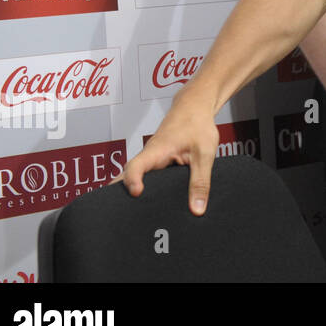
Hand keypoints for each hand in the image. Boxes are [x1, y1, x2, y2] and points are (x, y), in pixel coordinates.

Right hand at [115, 93, 219, 215]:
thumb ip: (201, 182)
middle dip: (120, 194)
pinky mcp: (156, 163)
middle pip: (126, 176)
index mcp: (156, 151)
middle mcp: (148, 156)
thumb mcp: (204, 155)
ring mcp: (150, 160)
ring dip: (129, 192)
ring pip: (135, 177)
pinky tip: (147, 204)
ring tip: (130, 217)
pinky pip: (145, 176)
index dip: (133, 181)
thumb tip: (197, 209)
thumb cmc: (198, 126)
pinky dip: (143, 187)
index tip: (136, 193)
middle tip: (122, 216)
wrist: (195, 108)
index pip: (136, 166)